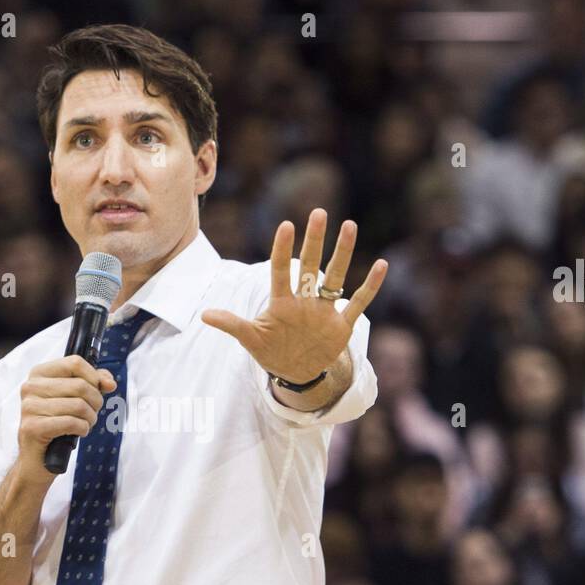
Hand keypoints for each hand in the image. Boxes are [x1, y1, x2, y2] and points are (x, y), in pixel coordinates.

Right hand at [16, 355, 116, 484]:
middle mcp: (30, 387)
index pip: (74, 362)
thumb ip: (93, 383)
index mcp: (39, 374)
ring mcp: (29, 407)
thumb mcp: (75, 399)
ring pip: (78, 405)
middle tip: (92, 413)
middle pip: (80, 385)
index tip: (101, 389)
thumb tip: (109, 383)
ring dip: (90, 418)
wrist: (37, 460)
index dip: (94, 377)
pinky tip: (78, 433)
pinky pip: (71, 422)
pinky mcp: (32, 428)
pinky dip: (82, 429)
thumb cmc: (57, 426)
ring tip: (85, 424)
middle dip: (95, 402)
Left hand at [200, 209, 386, 383]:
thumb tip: (204, 315)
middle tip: (318, 212)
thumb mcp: (251, 340)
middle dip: (314, 241)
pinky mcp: (341, 326)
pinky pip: (358, 303)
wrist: (296, 372)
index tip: (286, 225)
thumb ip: (232, 325)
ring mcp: (324, 311)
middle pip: (311, 266)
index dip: (283, 250)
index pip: (281, 271)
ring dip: (342, 253)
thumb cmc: (272, 351)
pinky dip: (369, 287)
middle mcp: (305, 301)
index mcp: (282, 303)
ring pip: (336, 277)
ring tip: (349, 226)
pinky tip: (381, 265)